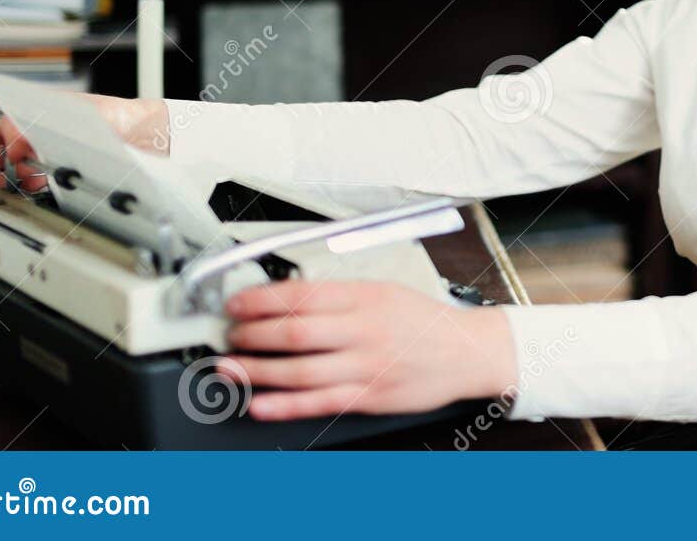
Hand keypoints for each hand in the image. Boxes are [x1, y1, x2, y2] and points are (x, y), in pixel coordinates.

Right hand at [0, 94, 171, 214]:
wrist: (151, 140)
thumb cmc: (116, 120)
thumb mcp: (73, 119)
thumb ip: (38, 130)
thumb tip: (13, 147)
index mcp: (30, 118)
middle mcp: (33, 138)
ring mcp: (43, 159)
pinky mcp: (56, 179)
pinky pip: (21, 190)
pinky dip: (3, 199)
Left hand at [217, 280, 518, 420]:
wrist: (466, 352)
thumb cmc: (423, 321)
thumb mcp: (384, 290)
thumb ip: (339, 295)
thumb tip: (286, 298)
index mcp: (366, 296)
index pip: (303, 294)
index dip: (261, 299)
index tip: (236, 303)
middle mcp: (365, 329)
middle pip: (295, 332)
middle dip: (252, 334)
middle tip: (229, 335)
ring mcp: (367, 366)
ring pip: (301, 370)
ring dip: (258, 370)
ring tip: (230, 367)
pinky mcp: (370, 396)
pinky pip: (320, 402)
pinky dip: (285, 405)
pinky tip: (260, 404)